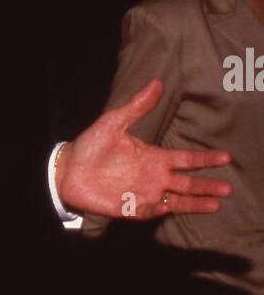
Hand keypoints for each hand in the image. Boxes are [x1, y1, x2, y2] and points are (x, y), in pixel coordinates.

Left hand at [55, 80, 232, 219]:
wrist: (67, 169)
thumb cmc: (91, 145)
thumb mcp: (114, 122)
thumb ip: (137, 107)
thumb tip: (157, 82)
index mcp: (153, 158)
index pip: (186, 159)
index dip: (205, 159)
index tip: (225, 157)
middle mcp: (153, 178)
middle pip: (186, 183)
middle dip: (207, 185)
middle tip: (228, 187)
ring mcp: (142, 194)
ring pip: (174, 201)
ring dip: (194, 203)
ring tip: (215, 205)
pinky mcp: (127, 208)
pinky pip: (147, 212)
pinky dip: (157, 210)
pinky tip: (168, 207)